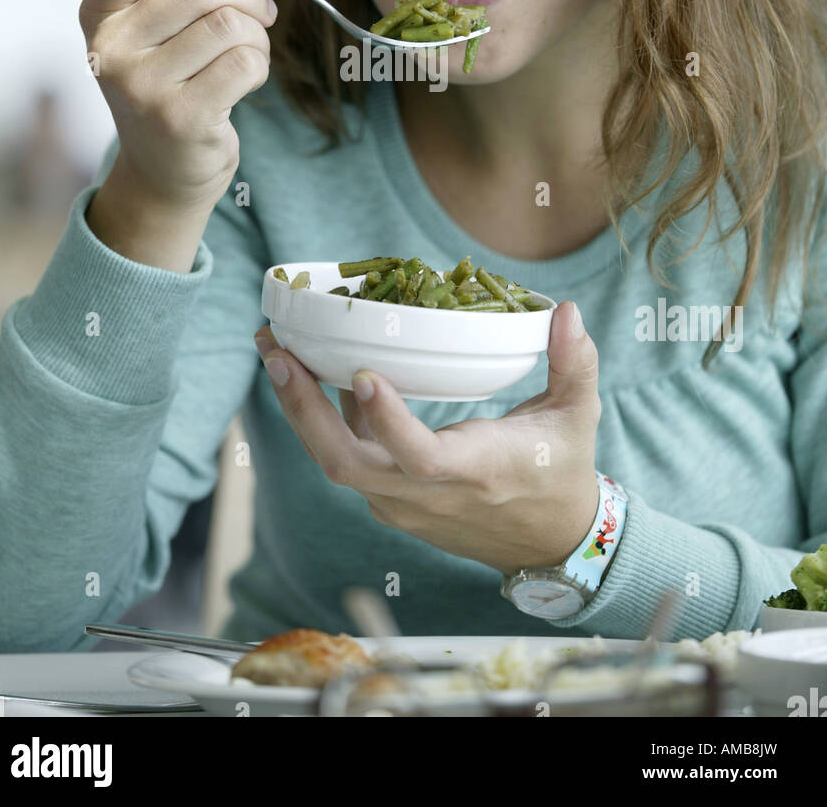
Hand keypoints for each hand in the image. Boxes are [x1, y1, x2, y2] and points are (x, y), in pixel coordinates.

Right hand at [79, 0, 276, 211]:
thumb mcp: (153, 17)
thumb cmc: (169, 78)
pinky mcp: (181, 120)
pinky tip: (247, 79)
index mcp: (98, 12)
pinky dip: (261, 64)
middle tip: (261, 10)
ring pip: (230, 25)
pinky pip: (245, 63)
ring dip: (257, 33)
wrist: (164, 171)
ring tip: (249, 49)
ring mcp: (141, 88)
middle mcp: (109, 49)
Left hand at [254, 300, 600, 574]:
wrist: (550, 543)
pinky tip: (313, 372)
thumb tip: (568, 311)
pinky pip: (350, 460)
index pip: (420, 457)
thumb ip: (575, 363)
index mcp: (475, 472)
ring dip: (302, 410)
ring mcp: (403, 503)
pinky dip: (327, 420)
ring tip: (277, 353)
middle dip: (304, 409)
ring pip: (338, 463)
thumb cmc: (563, 470)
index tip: (363, 373)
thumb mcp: (577, 415)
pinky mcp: (393, 501)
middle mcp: (428, 494)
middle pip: (348, 464)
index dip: (387, 420)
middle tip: (278, 352)